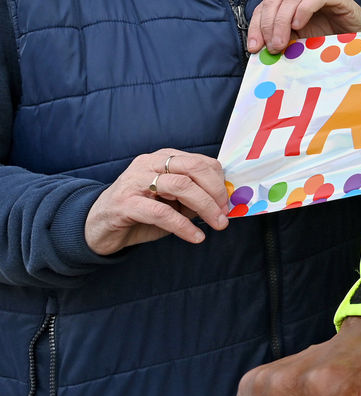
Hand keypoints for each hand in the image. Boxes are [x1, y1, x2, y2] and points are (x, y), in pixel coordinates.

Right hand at [84, 149, 228, 255]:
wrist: (96, 227)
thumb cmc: (139, 214)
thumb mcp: (170, 203)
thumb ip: (193, 198)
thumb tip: (223, 204)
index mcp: (163, 159)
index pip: (201, 161)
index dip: (219, 181)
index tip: (228, 201)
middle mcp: (149, 164)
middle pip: (194, 169)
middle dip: (216, 191)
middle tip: (225, 213)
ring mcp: (135, 181)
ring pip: (181, 186)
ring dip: (205, 207)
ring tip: (218, 224)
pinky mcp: (125, 203)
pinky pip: (162, 213)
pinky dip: (183, 226)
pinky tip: (196, 237)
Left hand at [247, 0, 360, 54]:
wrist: (355, 39)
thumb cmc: (325, 38)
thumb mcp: (297, 41)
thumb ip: (280, 40)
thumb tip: (259, 51)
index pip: (263, 7)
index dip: (256, 27)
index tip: (255, 48)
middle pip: (274, 1)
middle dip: (269, 26)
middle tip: (272, 48)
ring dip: (282, 21)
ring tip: (282, 42)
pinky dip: (304, 9)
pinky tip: (299, 24)